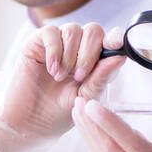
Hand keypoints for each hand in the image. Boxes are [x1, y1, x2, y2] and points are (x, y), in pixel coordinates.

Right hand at [0, 23, 124, 151]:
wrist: (31, 122)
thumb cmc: (60, 111)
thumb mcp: (87, 96)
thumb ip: (102, 76)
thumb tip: (120, 56)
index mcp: (94, 59)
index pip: (108, 39)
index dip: (114, 38)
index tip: (115, 44)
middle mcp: (77, 48)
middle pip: (93, 30)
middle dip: (89, 53)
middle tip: (79, 77)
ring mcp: (57, 44)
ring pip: (73, 30)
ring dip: (69, 56)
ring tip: (60, 77)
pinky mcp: (37, 43)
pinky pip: (51, 33)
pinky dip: (54, 51)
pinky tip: (51, 69)